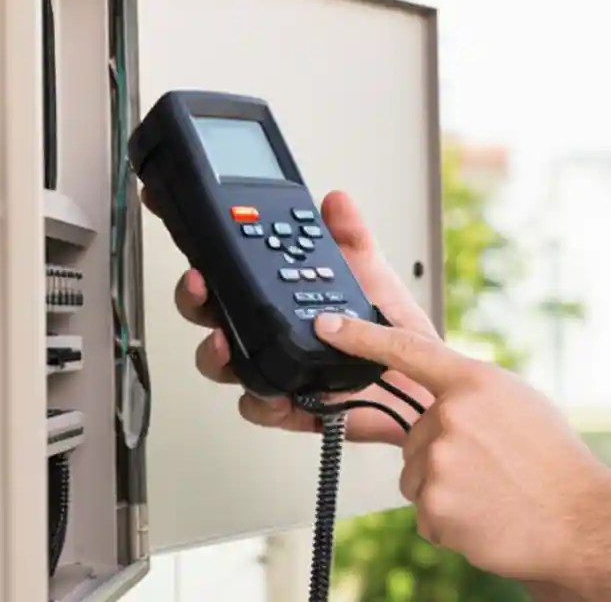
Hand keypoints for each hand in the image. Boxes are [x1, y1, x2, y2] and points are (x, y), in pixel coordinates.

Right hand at [141, 187, 436, 446]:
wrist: (423, 383)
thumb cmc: (393, 333)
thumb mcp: (371, 276)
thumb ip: (351, 238)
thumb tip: (336, 202)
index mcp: (280, 295)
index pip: (229, 270)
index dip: (201, 249)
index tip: (187, 224)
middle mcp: (269, 332)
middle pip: (210, 314)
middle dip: (195, 297)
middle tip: (201, 283)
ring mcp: (276, 368)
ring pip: (224, 362)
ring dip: (215, 352)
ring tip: (225, 342)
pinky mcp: (292, 407)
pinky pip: (263, 408)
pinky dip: (263, 403)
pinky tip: (274, 394)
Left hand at [312, 312, 610, 583]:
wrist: (582, 520)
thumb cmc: (555, 463)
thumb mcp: (518, 402)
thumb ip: (472, 393)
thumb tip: (443, 399)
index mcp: (474, 382)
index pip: (405, 349)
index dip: (360, 336)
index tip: (328, 325)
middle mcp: (451, 416)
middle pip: (415, 436)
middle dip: (442, 454)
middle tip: (489, 468)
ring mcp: (440, 461)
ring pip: (417, 475)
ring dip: (445, 489)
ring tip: (491, 493)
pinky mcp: (433, 506)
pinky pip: (425, 512)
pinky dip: (450, 521)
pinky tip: (485, 516)